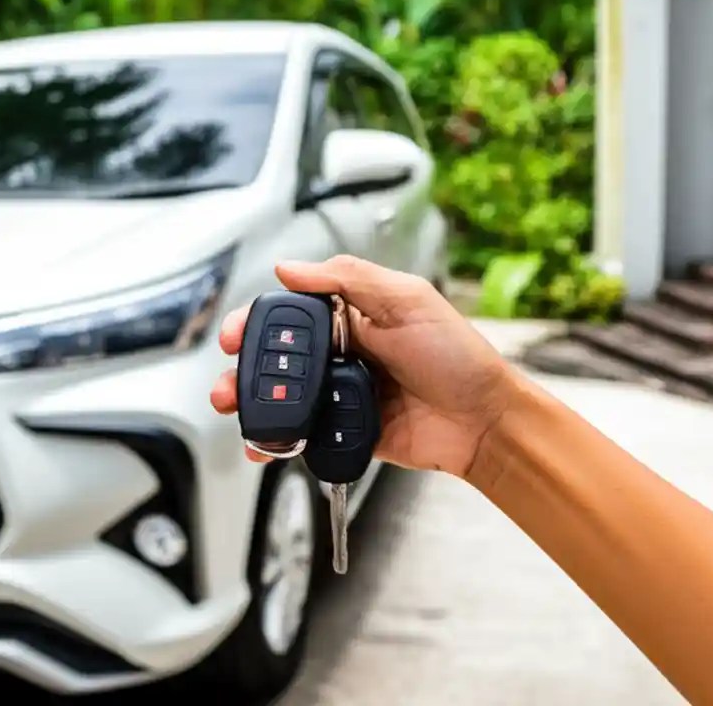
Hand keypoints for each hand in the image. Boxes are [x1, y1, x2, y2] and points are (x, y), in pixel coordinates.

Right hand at [210, 255, 517, 477]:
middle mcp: (340, 355)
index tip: (235, 332)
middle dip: (243, 369)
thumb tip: (289, 267)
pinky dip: (276, 441)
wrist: (484, 422)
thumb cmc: (458, 357)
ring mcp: (339, 395)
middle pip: (276, 360)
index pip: (289, 316)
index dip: (256, 323)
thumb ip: (347, 278)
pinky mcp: (344, 431)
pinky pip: (301, 434)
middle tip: (228, 381)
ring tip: (235, 410)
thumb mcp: (408, 300)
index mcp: (351, 317)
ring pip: (281, 398)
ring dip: (251, 405)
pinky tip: (261, 445)